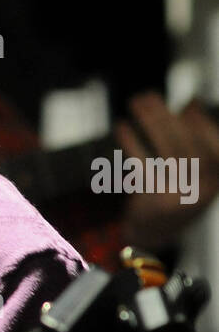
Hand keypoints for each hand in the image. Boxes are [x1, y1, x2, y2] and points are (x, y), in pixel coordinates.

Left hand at [117, 92, 218, 247]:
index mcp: (215, 183)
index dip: (203, 124)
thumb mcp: (193, 174)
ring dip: (150, 122)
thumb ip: (194, 144)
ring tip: (136, 102)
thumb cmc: (173, 195)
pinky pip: (141, 164)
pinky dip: (131, 142)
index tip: (190, 104)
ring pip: (165, 151)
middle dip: (167, 116)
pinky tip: (121, 127)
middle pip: (186, 145)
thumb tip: (191, 103)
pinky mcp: (154, 202)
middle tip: (149, 95)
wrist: (152, 236)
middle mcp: (201, 191)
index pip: (215, 148)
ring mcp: (178, 198)